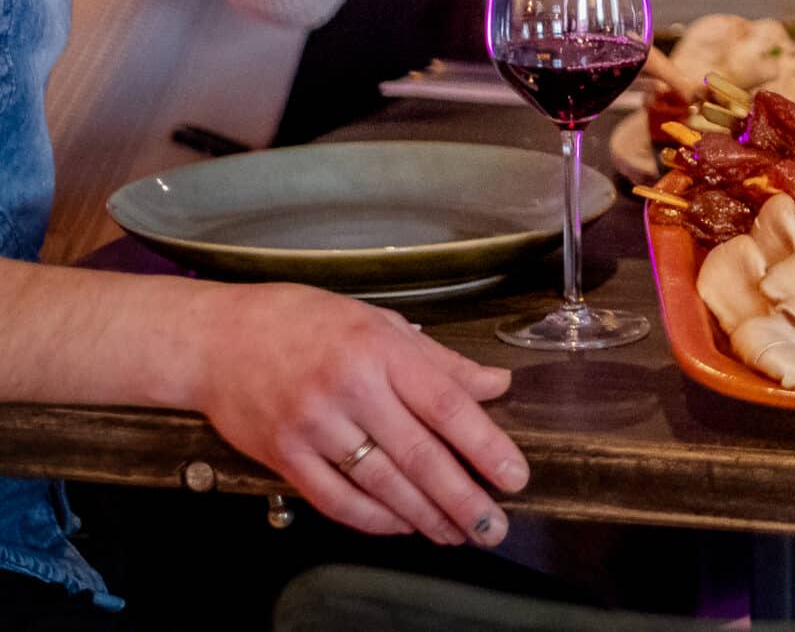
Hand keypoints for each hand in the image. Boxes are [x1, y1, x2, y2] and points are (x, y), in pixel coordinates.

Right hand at [186, 285, 525, 545]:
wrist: (219, 339)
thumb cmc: (306, 323)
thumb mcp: (381, 323)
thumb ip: (440, 361)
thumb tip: (495, 385)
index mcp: (381, 351)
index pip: (446, 405)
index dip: (484, 445)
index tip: (514, 476)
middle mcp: (349, 390)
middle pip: (417, 454)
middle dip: (462, 497)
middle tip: (493, 527)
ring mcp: (313, 426)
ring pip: (380, 483)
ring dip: (423, 515)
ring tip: (456, 533)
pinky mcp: (283, 456)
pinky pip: (335, 499)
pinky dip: (372, 519)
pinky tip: (401, 526)